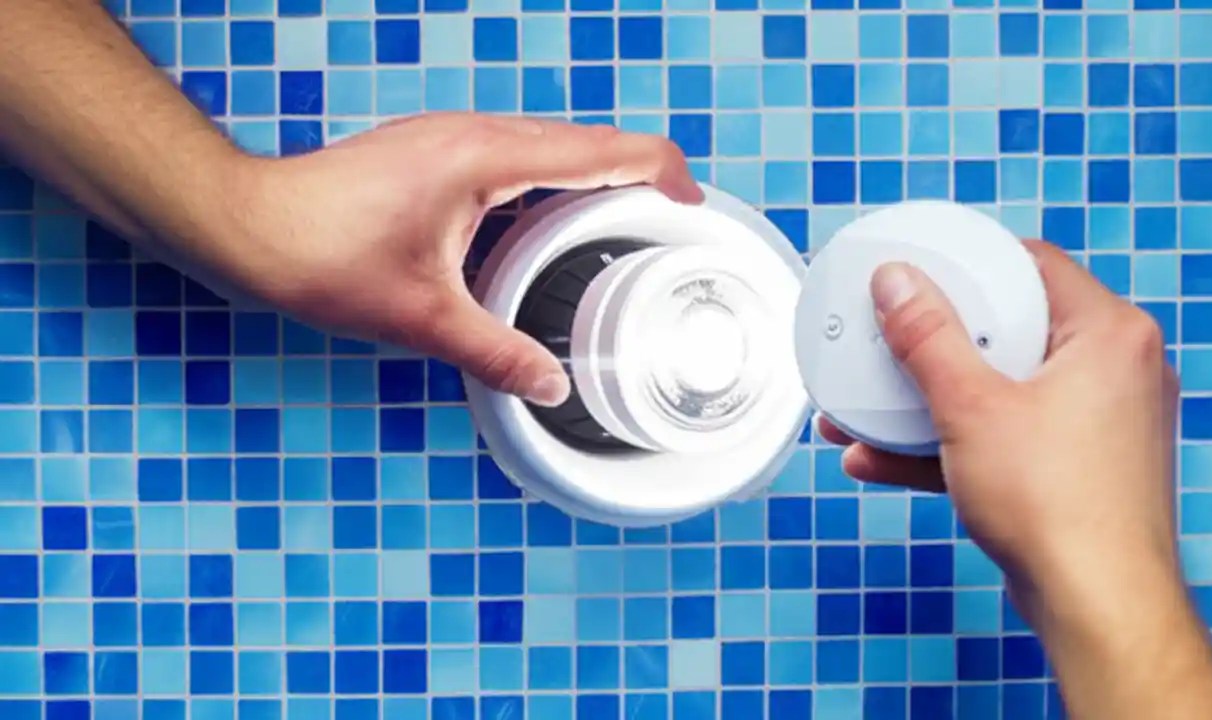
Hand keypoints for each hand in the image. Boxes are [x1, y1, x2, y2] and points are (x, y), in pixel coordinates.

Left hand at [210, 113, 701, 405]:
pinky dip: (550, 182)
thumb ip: (497, 353)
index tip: (691, 203)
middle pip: (584, 140)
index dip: (660, 171)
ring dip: (592, 176)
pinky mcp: (435, 150)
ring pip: (550, 145)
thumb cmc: (319, 253)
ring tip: (621, 224)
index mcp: (485, 159)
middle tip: (667, 223)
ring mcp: (453, 136)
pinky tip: (549, 223)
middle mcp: (475, 133)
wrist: (246, 223)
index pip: (603, 149)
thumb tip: (550, 386)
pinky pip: (517, 153)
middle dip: (635, 176)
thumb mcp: (422, 317)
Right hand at [819, 241, 1179, 614]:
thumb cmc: (1059, 509)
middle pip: (1010, 328)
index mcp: (1109, 335)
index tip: (921, 270)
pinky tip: (882, 457)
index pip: (1032, 265)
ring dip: (932, 398)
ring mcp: (1100, 423)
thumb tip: (897, 282)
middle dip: (936, 342)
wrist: (1097, 605)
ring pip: (1002, 388)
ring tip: (869, 405)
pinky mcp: (1078, 466)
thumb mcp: (970, 408)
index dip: (968, 263)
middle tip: (891, 336)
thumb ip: (927, 338)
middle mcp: (1117, 371)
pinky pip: (1006, 434)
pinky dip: (953, 441)